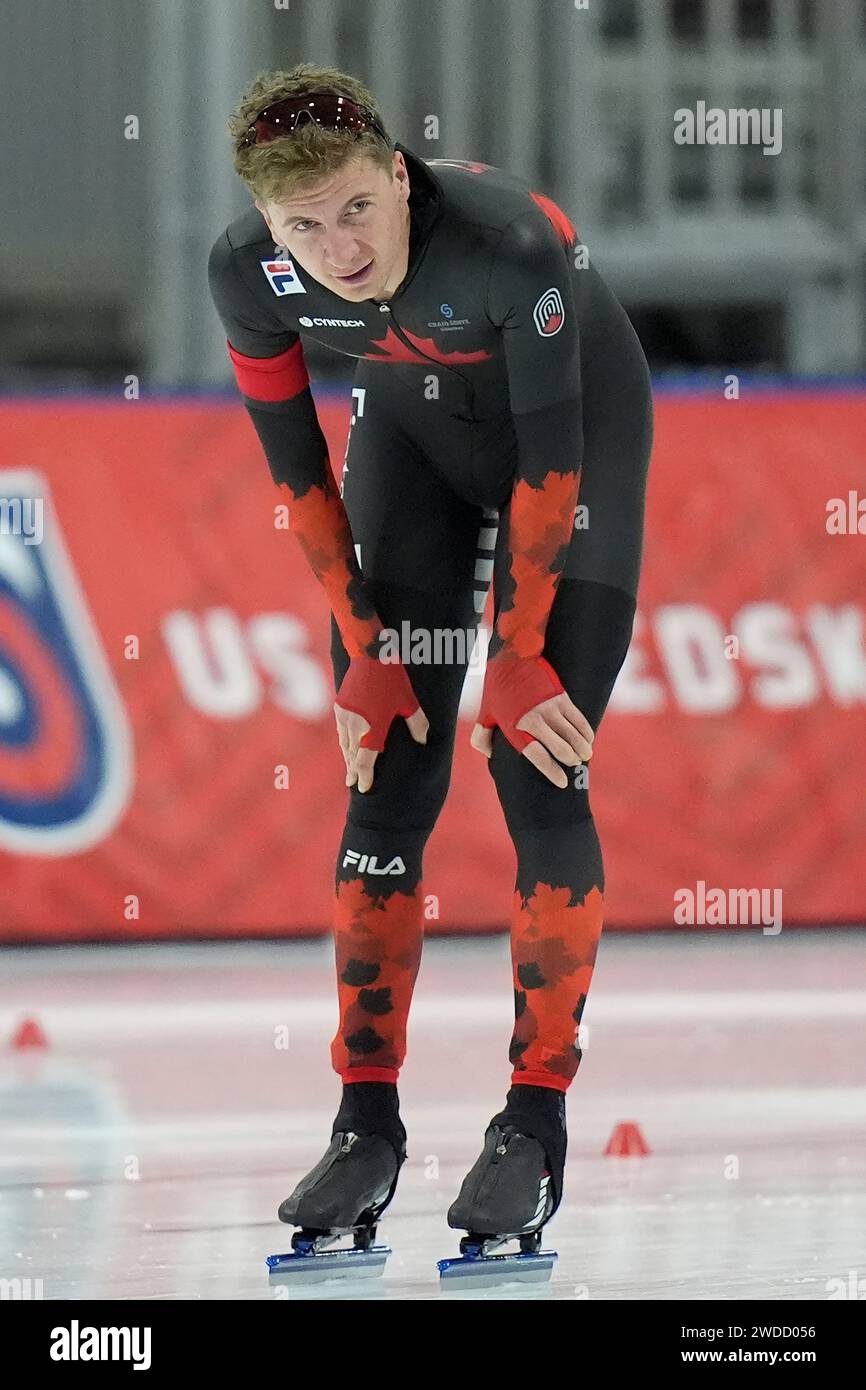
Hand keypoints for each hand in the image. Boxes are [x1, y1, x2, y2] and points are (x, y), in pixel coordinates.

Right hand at [334, 655, 428, 792]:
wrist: (369, 655)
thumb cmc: (392, 679)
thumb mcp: (409, 702)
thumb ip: (417, 724)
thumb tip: (424, 741)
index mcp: (372, 728)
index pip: (365, 760)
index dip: (364, 776)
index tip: (364, 788)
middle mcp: (356, 726)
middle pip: (353, 755)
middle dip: (354, 770)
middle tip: (353, 783)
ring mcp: (345, 716)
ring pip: (345, 744)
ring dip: (348, 757)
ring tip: (349, 769)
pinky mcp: (340, 707)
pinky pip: (342, 732)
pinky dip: (344, 742)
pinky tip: (347, 746)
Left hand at [472, 651, 593, 787]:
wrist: (512, 659)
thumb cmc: (497, 691)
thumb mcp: (485, 714)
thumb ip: (482, 738)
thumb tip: (490, 756)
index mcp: (515, 727)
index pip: (537, 755)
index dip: (551, 771)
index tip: (562, 782)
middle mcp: (534, 718)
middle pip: (560, 747)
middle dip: (570, 760)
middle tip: (574, 764)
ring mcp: (550, 706)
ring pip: (573, 734)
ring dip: (582, 748)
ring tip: (584, 756)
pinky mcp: (561, 696)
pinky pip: (578, 719)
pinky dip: (586, 732)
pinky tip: (588, 740)